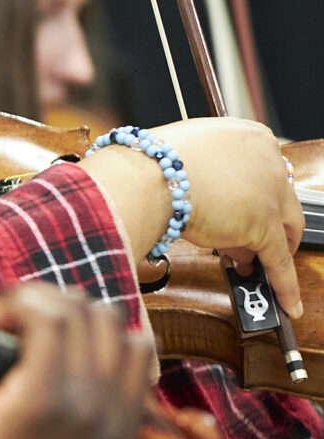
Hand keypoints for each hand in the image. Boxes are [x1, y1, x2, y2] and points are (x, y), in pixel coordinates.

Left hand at [0, 283, 154, 438]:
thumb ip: (84, 398)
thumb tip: (82, 320)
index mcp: (122, 436)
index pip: (137, 347)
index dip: (91, 323)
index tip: (47, 326)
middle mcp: (112, 426)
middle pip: (107, 322)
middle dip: (61, 303)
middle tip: (16, 317)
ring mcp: (82, 415)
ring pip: (77, 313)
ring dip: (34, 299)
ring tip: (0, 315)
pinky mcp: (39, 402)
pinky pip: (47, 320)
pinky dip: (19, 303)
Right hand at [155, 118, 303, 316]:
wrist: (151, 175)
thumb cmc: (156, 161)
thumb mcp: (193, 159)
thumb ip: (212, 177)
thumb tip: (216, 207)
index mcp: (252, 136)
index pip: (265, 173)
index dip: (255, 197)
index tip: (246, 210)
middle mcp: (269, 160)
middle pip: (281, 200)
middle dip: (267, 224)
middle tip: (251, 241)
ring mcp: (271, 193)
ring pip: (284, 230)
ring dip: (266, 250)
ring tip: (246, 266)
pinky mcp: (265, 226)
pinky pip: (280, 262)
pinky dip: (285, 284)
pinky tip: (288, 302)